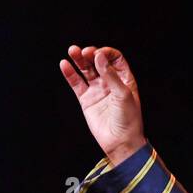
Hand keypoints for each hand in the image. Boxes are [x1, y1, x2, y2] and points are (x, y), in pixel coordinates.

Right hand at [59, 45, 145, 166]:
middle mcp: (110, 82)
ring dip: (79, 60)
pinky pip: (76, 83)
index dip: (106, 53)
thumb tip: (98, 56)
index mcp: (124, 79)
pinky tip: (64, 65)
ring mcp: (97, 90)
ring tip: (72, 51)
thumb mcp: (123, 94)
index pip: (115, 59)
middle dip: (90, 54)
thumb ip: (110, 75)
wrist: (120, 141)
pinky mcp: (86, 99)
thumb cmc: (128, 119)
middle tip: (84, 52)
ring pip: (86, 70)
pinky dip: (70, 73)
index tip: (98, 53)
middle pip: (98, 62)